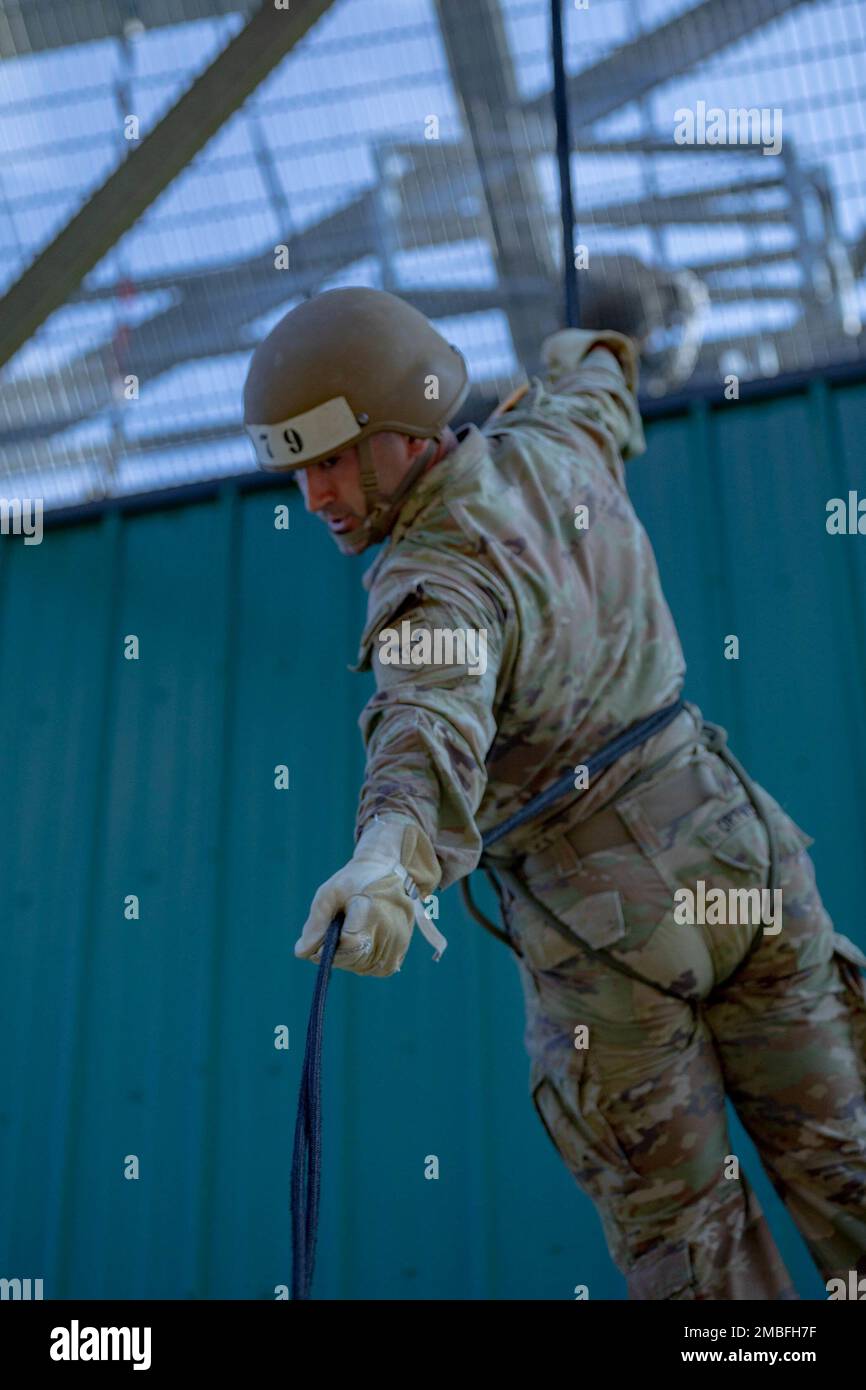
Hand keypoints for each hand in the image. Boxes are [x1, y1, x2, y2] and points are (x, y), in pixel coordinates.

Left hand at [294, 816, 443, 977]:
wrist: (385, 870)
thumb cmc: (353, 882)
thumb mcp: (329, 894)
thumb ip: (315, 924)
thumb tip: (302, 953)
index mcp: (369, 912)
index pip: (349, 946)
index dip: (329, 952)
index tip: (319, 945)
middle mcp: (389, 929)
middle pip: (357, 960)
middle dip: (338, 957)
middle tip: (331, 940)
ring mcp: (399, 939)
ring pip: (367, 968)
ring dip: (352, 961)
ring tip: (347, 939)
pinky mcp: (404, 945)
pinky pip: (382, 968)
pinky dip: (367, 963)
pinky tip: (361, 946)